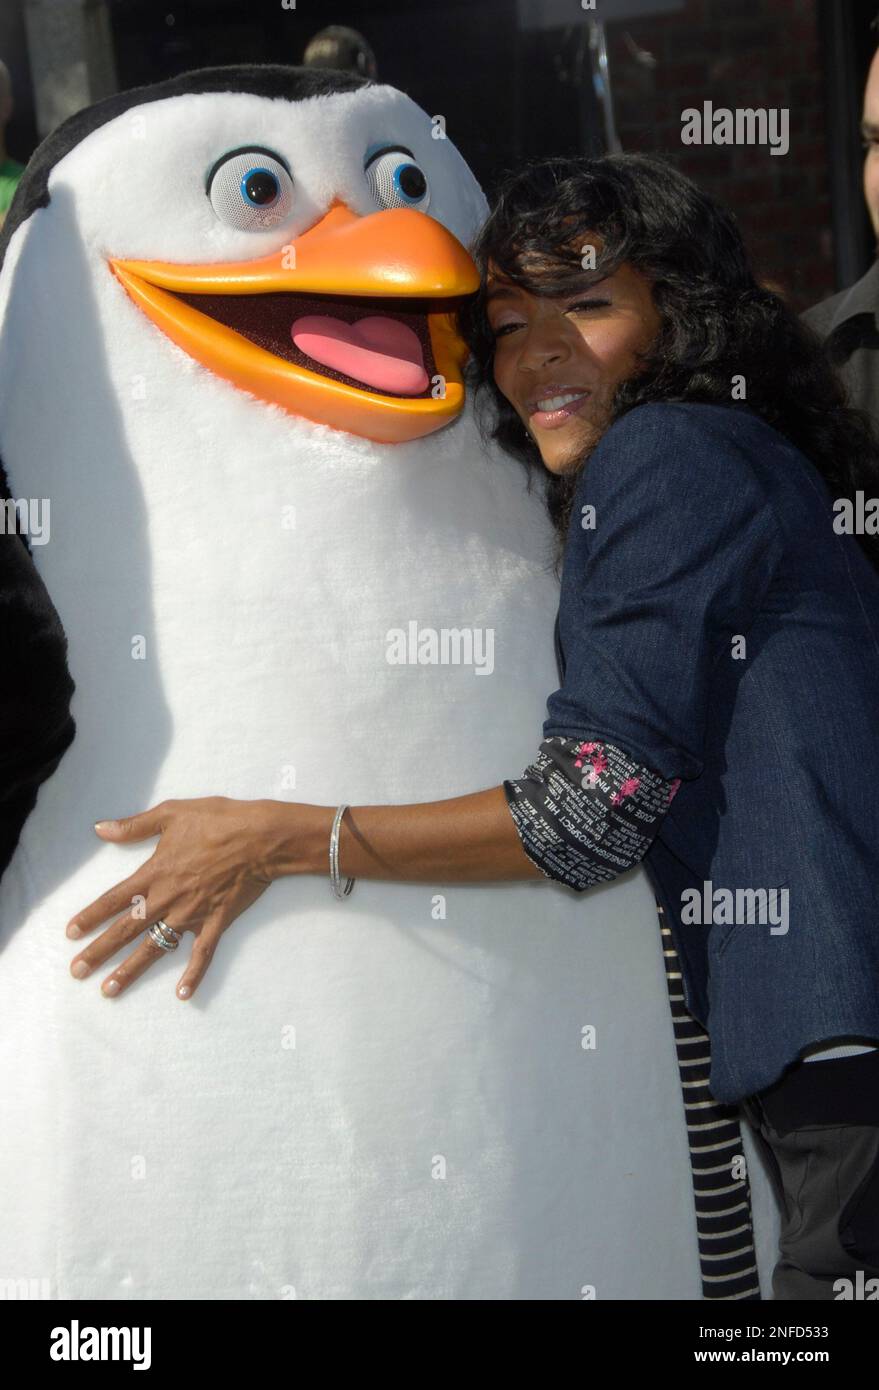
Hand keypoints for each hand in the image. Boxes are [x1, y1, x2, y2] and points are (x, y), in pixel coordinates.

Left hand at [65, 797, 278, 999]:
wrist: (261, 838)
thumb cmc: (218, 820)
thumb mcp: (172, 813)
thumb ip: (135, 826)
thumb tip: (101, 829)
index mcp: (155, 873)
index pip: (113, 900)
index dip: (90, 917)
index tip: (70, 934)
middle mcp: (168, 898)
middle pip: (126, 930)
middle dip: (99, 952)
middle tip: (76, 972)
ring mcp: (192, 914)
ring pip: (155, 948)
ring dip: (130, 971)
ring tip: (109, 990)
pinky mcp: (216, 923)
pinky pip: (202, 955)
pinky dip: (192, 975)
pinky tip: (182, 994)